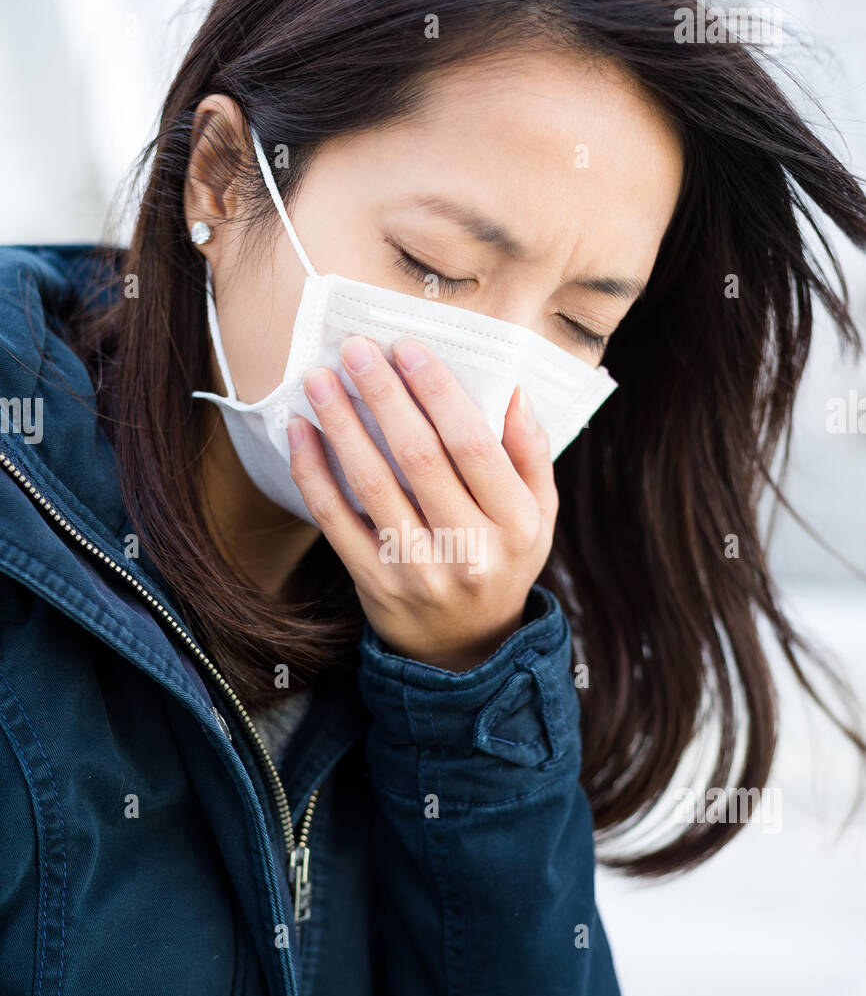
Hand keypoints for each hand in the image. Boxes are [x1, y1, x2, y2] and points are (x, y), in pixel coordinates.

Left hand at [286, 335, 557, 670]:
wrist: (466, 647)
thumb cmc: (501, 560)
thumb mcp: (538, 515)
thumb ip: (531, 454)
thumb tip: (513, 390)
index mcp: (515, 524)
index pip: (474, 445)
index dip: (438, 392)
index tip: (408, 348)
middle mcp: (469, 549)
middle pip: (420, 457)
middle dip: (384, 395)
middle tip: (356, 349)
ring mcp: (418, 571)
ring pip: (372, 484)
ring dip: (342, 424)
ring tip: (320, 378)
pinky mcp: (373, 584)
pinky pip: (335, 519)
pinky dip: (313, 471)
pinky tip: (301, 430)